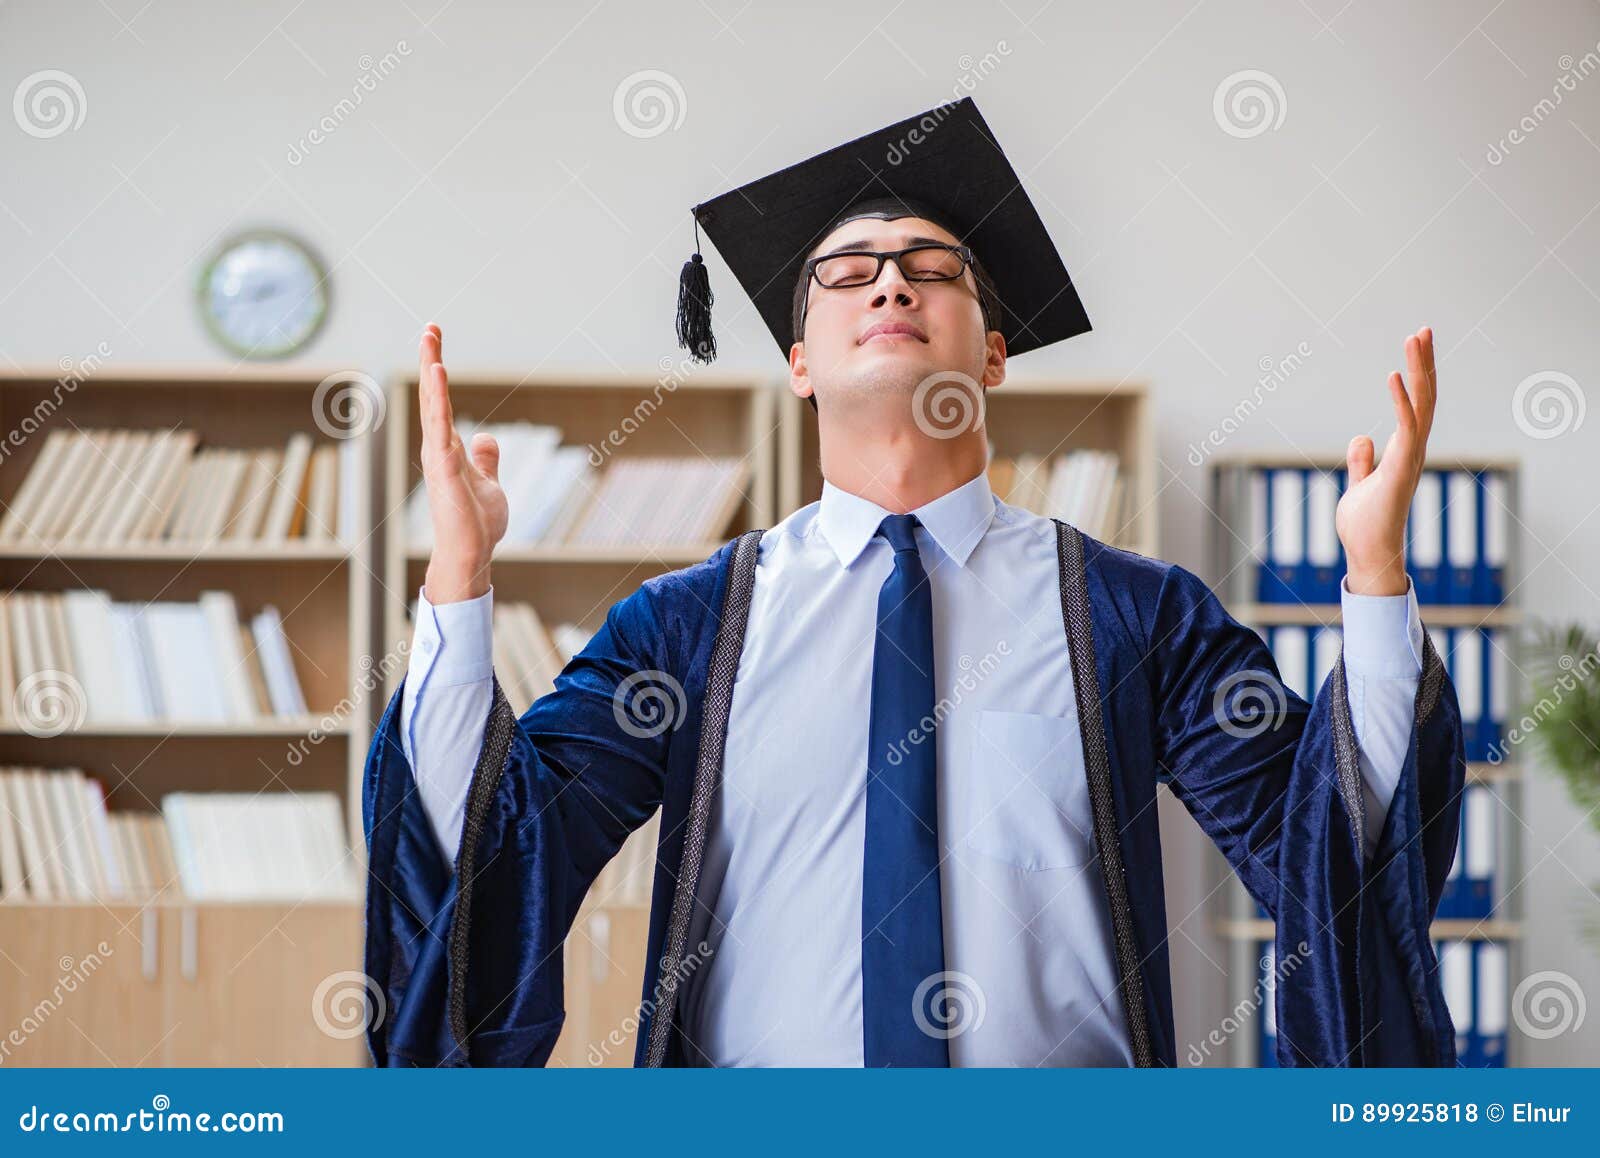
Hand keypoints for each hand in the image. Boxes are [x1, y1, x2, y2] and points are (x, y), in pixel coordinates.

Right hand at [418, 324, 506, 602]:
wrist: (471, 555)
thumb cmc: (476, 524)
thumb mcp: (488, 482)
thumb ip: (485, 459)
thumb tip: (487, 438)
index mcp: (447, 449)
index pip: (441, 403)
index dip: (438, 373)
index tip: (436, 342)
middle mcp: (438, 448)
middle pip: (434, 397)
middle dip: (432, 362)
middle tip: (431, 328)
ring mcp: (439, 458)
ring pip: (434, 408)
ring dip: (433, 375)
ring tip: (432, 344)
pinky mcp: (446, 470)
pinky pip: (441, 428)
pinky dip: (439, 402)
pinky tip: (440, 377)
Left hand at [1335, 326, 1435, 595]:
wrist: (1367, 552)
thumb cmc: (1365, 523)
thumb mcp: (1359, 483)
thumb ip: (1363, 461)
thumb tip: (1363, 438)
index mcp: (1404, 449)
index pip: (1416, 404)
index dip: (1417, 375)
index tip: (1414, 346)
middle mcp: (1413, 449)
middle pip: (1425, 397)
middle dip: (1424, 363)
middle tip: (1423, 329)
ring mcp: (1411, 457)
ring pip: (1422, 404)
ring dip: (1420, 370)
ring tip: (1416, 338)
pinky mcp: (1401, 467)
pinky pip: (1406, 427)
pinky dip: (1402, 400)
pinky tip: (1395, 375)